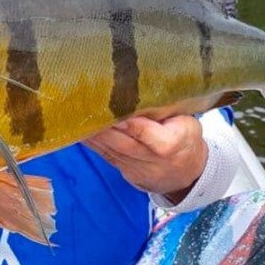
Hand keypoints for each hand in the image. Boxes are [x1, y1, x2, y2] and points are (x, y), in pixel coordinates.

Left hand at [84, 115, 206, 202]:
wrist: (188, 174)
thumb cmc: (187, 139)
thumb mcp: (188, 121)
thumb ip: (166, 111)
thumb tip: (140, 90)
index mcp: (172, 143)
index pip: (146, 133)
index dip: (128, 123)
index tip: (111, 109)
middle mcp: (153, 160)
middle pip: (124, 143)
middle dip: (103, 127)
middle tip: (85, 107)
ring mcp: (137, 169)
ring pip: (112, 151)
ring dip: (93, 135)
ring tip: (76, 117)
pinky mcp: (125, 172)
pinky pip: (107, 157)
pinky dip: (93, 144)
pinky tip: (79, 131)